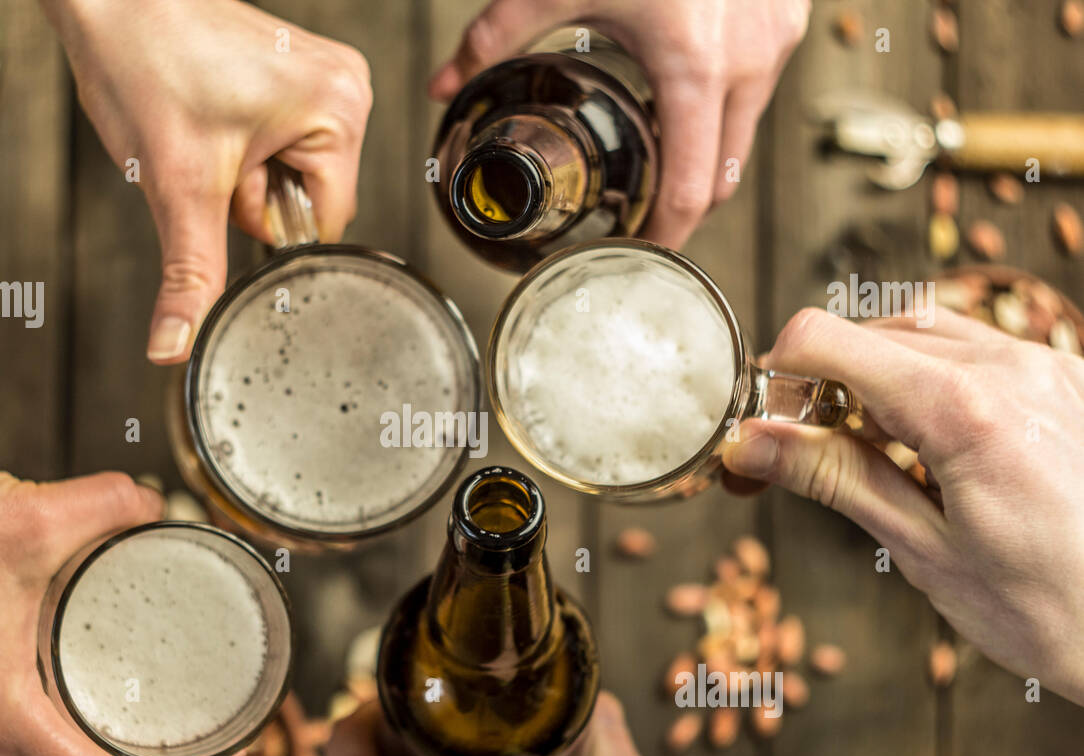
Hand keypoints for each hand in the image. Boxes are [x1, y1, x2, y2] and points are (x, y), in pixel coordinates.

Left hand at [41, 0, 371, 363]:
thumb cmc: (145, 59)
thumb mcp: (177, 186)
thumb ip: (190, 275)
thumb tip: (177, 347)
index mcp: (339, 112)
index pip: (324, 223)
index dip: (263, 223)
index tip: (222, 187)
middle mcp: (344, 88)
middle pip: (306, 200)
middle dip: (248, 194)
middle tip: (207, 148)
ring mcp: (321, 76)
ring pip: (289, 175)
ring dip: (240, 171)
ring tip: (205, 125)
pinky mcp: (294, 72)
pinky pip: (278, 143)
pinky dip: (239, 146)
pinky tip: (211, 113)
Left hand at [430, 0, 808, 249]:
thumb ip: (496, 38)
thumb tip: (444, 86)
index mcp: (693, 70)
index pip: (690, 190)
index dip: (665, 236)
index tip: (640, 256)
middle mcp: (748, 64)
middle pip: (723, 177)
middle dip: (682, 207)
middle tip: (639, 223)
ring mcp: (777, 41)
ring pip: (743, 136)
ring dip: (702, 158)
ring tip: (653, 163)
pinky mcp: (787, 21)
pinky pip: (757, 90)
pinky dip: (723, 109)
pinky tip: (683, 98)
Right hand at [721, 308, 1083, 704]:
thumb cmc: (1052, 611)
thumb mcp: (923, 550)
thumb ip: (833, 478)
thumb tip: (751, 444)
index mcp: (967, 413)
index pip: (830, 340)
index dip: (780, 375)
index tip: (768, 421)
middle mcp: (1015, 369)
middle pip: (875, 331)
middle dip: (826, 381)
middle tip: (809, 449)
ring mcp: (1052, 369)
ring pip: (928, 332)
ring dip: (881, 377)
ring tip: (878, 453)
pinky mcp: (1072, 381)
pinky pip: (981, 352)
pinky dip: (935, 383)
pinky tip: (934, 445)